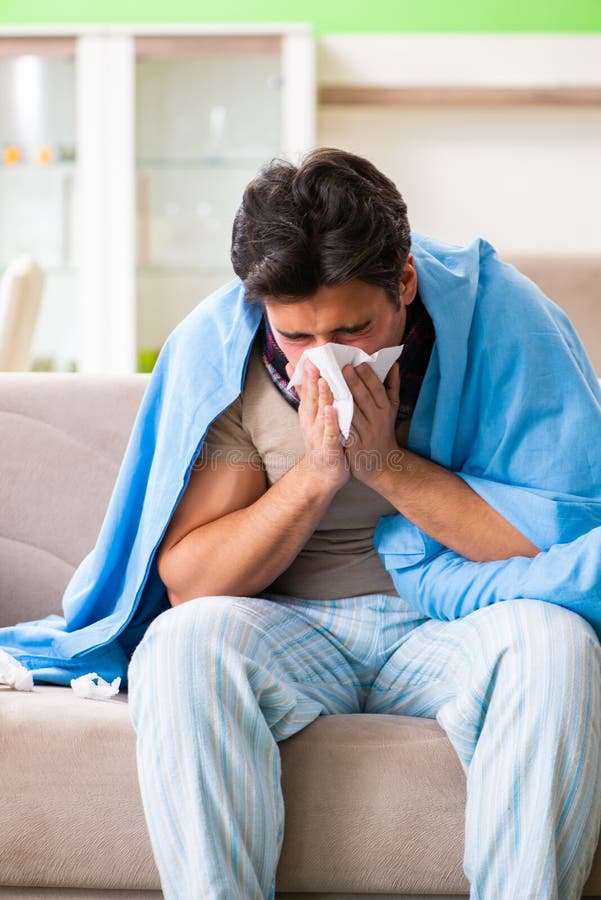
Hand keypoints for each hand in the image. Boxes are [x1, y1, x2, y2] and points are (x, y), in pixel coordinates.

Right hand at [285, 359, 350, 493]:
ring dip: (321, 398)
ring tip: (322, 381)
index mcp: (309, 414)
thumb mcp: (311, 416)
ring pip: (320, 414)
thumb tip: (292, 369)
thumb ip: (304, 393)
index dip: (307, 374)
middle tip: (312, 362)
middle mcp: (311, 423)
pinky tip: (333, 411)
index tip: (308, 356)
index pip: (307, 391)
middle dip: (311, 381)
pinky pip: (330, 434)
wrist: (322, 475)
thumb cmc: (320, 441)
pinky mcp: (328, 450)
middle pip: (311, 399)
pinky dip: (331, 423)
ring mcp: (318, 437)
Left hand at [341, 360, 403, 487]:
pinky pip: (343, 428)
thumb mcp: (392, 410)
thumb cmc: (383, 431)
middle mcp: (377, 419)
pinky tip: (325, 407)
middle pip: (364, 398)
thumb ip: (392, 387)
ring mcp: (366, 432)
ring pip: (352, 412)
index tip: (356, 362)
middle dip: (354, 382)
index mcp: (386, 408)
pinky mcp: (354, 444)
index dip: (368, 376)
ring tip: (329, 383)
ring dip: (340, 397)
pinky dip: (335, 418)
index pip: (377, 389)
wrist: (381, 464)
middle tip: (342, 367)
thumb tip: (393, 364)